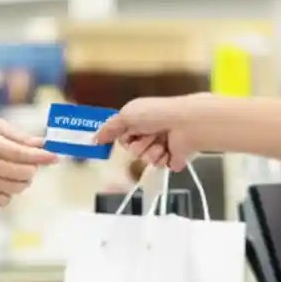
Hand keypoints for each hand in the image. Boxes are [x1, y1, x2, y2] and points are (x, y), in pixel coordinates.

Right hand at [0, 117, 57, 205]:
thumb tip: (42, 143)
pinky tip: (3, 181)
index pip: (18, 153)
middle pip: (18, 174)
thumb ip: (18, 136)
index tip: (54, 157)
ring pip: (12, 189)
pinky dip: (8, 193)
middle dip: (32, 170)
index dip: (39, 157)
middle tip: (32, 164)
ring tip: (18, 172)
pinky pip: (1, 200)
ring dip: (22, 182)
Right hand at [95, 94, 209, 171]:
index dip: (125, 137)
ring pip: (145, 159)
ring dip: (150, 151)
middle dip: (138, 145)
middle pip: (132, 150)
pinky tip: (169, 150)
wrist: (186, 123)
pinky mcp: (173, 158)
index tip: (129, 133)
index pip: (123, 137)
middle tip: (148, 135)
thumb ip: (109, 128)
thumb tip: (94, 139)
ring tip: (161, 141)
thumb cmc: (156, 114)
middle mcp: (150, 133)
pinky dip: (163, 158)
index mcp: (140, 120)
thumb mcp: (126, 115)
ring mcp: (162, 146)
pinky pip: (159, 166)